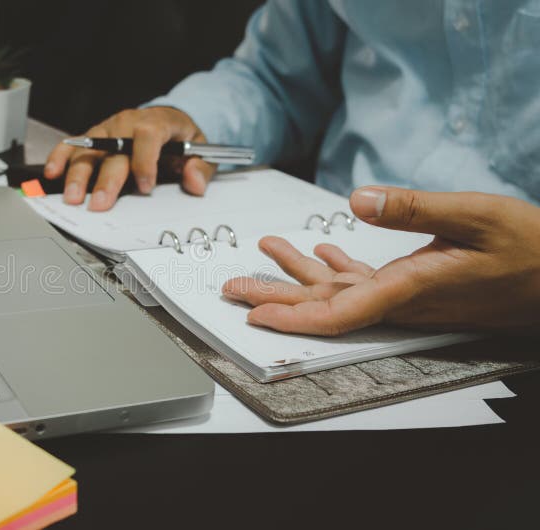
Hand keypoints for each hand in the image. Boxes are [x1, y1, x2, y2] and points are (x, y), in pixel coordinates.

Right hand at [44, 107, 216, 210]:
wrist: (168, 122)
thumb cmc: (180, 137)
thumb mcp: (200, 149)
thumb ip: (200, 168)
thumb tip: (195, 183)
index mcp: (157, 122)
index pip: (148, 137)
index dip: (146, 162)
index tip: (146, 187)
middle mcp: (128, 123)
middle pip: (114, 150)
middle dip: (107, 179)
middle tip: (100, 203)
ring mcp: (108, 130)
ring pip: (90, 150)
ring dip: (79, 174)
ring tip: (73, 197)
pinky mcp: (94, 138)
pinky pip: (73, 145)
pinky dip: (61, 158)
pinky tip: (53, 173)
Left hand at [222, 187, 539, 335]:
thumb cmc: (528, 248)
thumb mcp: (474, 215)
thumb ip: (414, 209)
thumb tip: (358, 200)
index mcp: (410, 288)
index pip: (338, 312)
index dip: (292, 318)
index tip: (254, 317)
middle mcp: (400, 298)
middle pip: (325, 304)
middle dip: (275, 297)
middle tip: (233, 288)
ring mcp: (406, 292)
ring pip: (339, 289)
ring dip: (298, 272)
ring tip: (264, 251)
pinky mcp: (414, 283)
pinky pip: (364, 280)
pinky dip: (337, 265)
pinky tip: (321, 250)